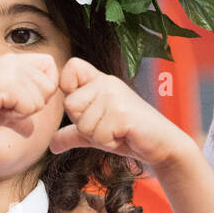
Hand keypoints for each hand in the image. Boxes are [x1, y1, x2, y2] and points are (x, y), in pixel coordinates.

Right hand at [0, 52, 59, 141]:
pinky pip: (29, 107)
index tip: (25, 99)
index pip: (50, 65)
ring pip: (40, 99)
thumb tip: (30, 131)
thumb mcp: (3, 113)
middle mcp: (14, 60)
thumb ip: (20, 115)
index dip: (45, 86)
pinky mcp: (7, 83)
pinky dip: (15, 115)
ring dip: (22, 111)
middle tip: (7, 105)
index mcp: (14, 60)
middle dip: (33, 103)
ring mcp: (11, 70)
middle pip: (49, 85)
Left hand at [48, 57, 195, 171]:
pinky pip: (98, 136)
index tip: (86, 105)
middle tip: (108, 126)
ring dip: (99, 137)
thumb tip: (51, 144)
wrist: (161, 144)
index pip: (71, 68)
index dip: (69, 88)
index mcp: (99, 81)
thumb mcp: (96, 132)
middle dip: (85, 126)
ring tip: (118, 132)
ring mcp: (115, 96)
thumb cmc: (129, 134)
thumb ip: (72, 134)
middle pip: (70, 105)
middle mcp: (107, 83)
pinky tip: (125, 136)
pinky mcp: (123, 113)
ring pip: (83, 125)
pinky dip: (110, 143)